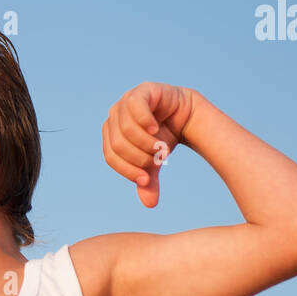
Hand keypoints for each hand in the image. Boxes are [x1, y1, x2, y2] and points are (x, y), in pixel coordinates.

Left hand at [101, 83, 194, 207]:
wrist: (186, 117)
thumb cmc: (164, 139)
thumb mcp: (154, 163)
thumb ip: (148, 181)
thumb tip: (149, 204)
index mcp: (111, 134)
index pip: (110, 157)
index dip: (127, 170)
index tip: (145, 180)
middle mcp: (114, 117)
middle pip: (118, 144)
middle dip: (139, 157)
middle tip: (158, 161)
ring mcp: (126, 102)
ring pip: (126, 128)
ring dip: (146, 143)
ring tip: (162, 148)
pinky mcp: (142, 91)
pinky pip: (135, 106)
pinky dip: (145, 121)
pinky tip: (155, 129)